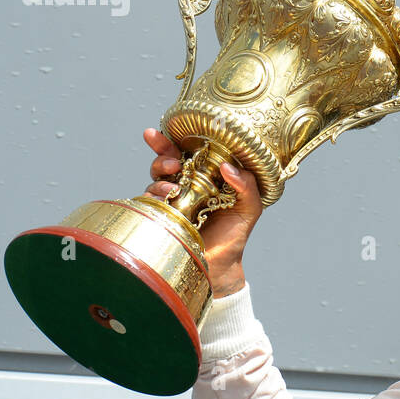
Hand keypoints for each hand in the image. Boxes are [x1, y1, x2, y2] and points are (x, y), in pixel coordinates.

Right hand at [142, 127, 263, 296]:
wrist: (221, 265)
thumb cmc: (235, 233)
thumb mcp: (250, 207)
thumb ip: (247, 185)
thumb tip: (227, 166)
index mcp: (205, 176)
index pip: (187, 151)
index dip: (172, 140)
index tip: (159, 133)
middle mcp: (185, 184)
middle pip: (165, 160)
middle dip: (161, 154)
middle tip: (171, 163)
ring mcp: (171, 200)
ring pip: (156, 179)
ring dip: (160, 178)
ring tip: (171, 185)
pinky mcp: (161, 217)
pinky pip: (149, 201)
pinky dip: (154, 196)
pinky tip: (165, 199)